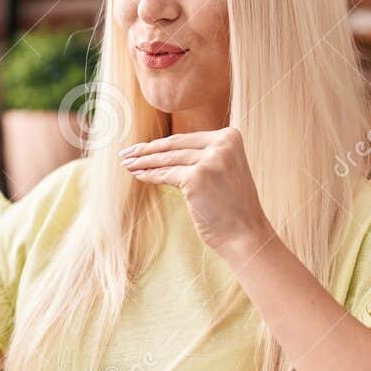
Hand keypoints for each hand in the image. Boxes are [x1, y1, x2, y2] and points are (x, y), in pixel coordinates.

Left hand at [119, 128, 275, 259]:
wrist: (245, 234)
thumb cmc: (233, 207)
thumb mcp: (225, 170)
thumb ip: (205, 155)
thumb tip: (167, 151)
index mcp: (231, 137)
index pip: (186, 139)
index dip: (161, 143)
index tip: (142, 147)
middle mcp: (222, 143)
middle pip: (174, 146)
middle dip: (146, 150)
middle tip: (126, 153)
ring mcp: (210, 159)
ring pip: (167, 159)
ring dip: (143, 162)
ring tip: (126, 164)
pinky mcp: (197, 177)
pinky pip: (166, 174)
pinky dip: (149, 175)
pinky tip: (137, 175)